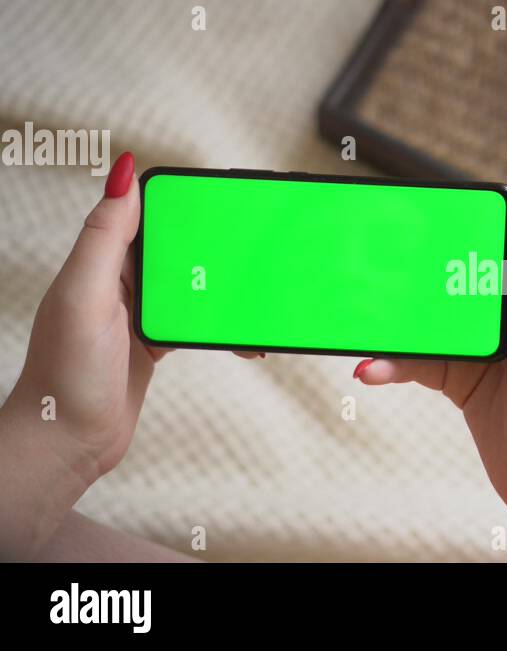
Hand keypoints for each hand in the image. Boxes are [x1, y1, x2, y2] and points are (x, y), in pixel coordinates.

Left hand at [0, 152, 254, 557]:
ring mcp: (139, 312)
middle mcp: (119, 281)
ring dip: (224, 289)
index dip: (181, 201)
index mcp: (100, 260)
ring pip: (192, 285)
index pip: (145, 214)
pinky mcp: (154, 341)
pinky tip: (244, 338)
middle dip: (215, 244)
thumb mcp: (85, 293)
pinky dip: (222, 326)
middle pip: (177, 248)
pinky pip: (196, 321)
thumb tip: (122, 172)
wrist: (68, 440)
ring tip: (258, 291)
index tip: (221, 194)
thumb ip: (105, 235)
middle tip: (255, 243)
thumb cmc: (66, 371)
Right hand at [356, 174, 506, 560]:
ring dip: (393, 324)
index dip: (463, 227)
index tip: (420, 211)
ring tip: (356, 320)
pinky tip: (368, 370)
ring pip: (428, 323)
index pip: (497, 245)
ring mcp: (484, 352)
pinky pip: (418, 364)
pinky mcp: (463, 385)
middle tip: (368, 261)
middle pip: (453, 282)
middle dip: (413, 274)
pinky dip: (392, 365)